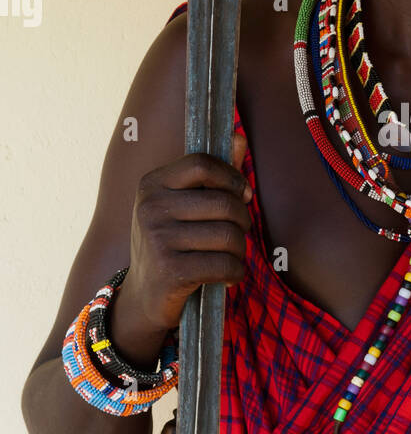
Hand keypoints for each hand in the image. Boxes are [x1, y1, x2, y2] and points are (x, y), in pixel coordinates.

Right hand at [119, 132, 252, 343]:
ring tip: (229, 257)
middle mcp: (150, 207)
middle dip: (242, 222)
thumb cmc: (172, 243)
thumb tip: (240, 138)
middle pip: (224, 203)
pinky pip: (224, 265)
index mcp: (152, 184)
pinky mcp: (170, 271)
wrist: (145, 295)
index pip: (203, 164)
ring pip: (229, 236)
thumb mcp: (184, 204)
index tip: (242, 194)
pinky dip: (235, 273)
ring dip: (239, 251)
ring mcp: (157, 239)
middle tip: (237, 235)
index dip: (232, 178)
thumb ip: (214, 173)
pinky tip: (228, 276)